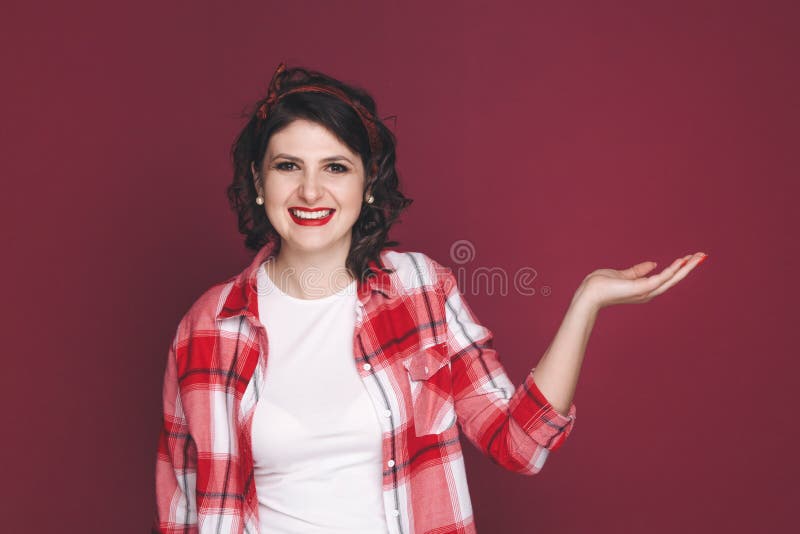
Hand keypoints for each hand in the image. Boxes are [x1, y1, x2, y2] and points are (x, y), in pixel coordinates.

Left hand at [575, 252, 707, 311]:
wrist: (590, 293)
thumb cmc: (602, 285)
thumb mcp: (624, 274)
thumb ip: (639, 270)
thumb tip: (653, 263)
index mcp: (644, 288)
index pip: (667, 277)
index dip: (680, 268)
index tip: (691, 257)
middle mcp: (648, 292)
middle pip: (673, 279)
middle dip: (689, 267)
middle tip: (703, 256)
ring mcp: (645, 292)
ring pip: (671, 279)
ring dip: (685, 268)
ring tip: (698, 257)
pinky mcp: (640, 289)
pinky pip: (660, 279)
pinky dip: (672, 271)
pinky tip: (681, 262)